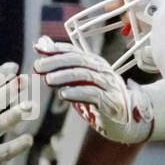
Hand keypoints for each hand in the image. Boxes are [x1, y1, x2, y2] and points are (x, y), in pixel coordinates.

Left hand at [34, 37, 153, 143]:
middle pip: (79, 60)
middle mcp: (102, 70)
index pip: (74, 51)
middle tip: (38, 66)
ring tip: (47, 80)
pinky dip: (77, 93)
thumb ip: (61, 65)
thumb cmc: (99, 98)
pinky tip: (63, 94)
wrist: (127, 120)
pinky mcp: (111, 102)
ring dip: (65, 77)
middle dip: (56, 62)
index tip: (38, 50)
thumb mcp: (79, 81)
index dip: (56, 49)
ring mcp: (109, 85)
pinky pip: (94, 94)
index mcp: (94, 63)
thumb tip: (40, 43)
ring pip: (85, 75)